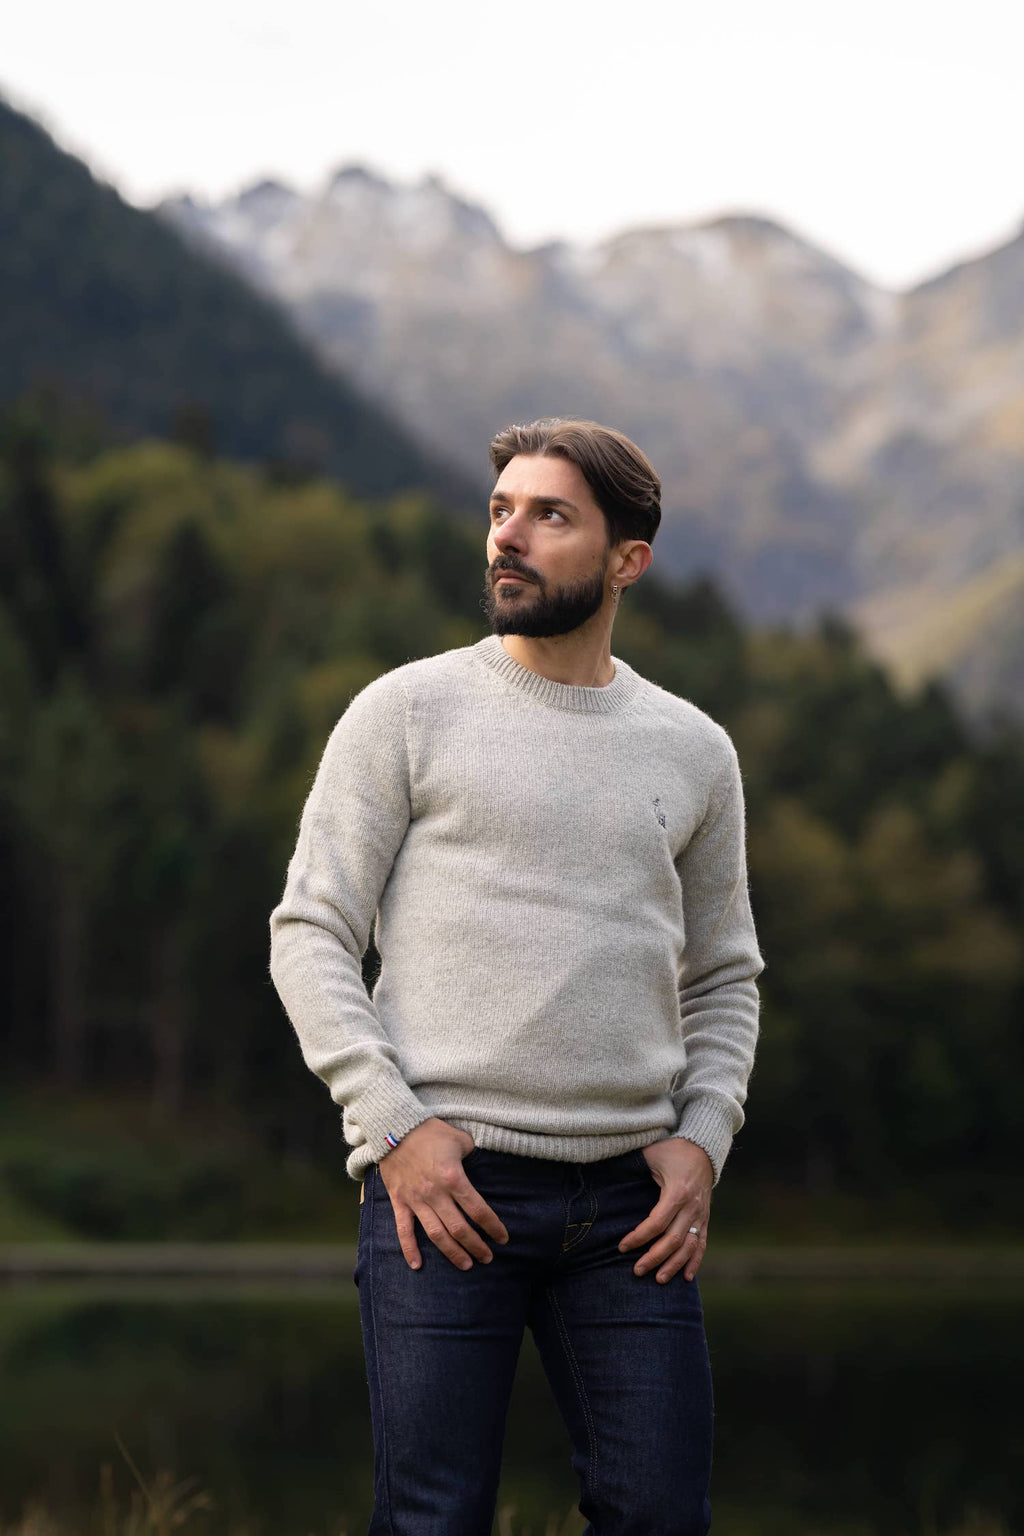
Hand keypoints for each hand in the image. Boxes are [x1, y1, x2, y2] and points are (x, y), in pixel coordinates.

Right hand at [377, 1118, 509, 1271]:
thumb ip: (472, 1155)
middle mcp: (435, 1194)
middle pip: (459, 1229)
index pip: (478, 1210)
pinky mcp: (399, 1201)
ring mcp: (416, 1200)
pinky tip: (417, 1266)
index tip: (502, 1238)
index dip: (493, 1227)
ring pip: (436, 1235)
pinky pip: (404, 1230)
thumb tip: (480, 1164)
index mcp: (454, 1178)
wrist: (393, 1127)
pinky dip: (410, 1250)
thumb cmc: (430, 1131)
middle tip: (488, 1258)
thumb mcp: (460, 1139)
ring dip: (452, 1253)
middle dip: (476, 1246)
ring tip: (466, 1265)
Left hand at [618, 1137, 712, 1282]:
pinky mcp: (705, 1218)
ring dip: (674, 1265)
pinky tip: (686, 1277)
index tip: (622, 1246)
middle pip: (673, 1239)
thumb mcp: (652, 1154)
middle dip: (654, 1257)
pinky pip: (702, 1243)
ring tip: (659, 1279)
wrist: (703, 1149)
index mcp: (677, 1192)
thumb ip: (633, 1164)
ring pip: (689, 1246)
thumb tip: (606, 1171)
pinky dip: (694, 1261)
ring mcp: (701, 1214)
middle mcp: (692, 1207)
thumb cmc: (672, 1151)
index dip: (639, 1237)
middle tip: (637, 1271)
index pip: (657, 1222)